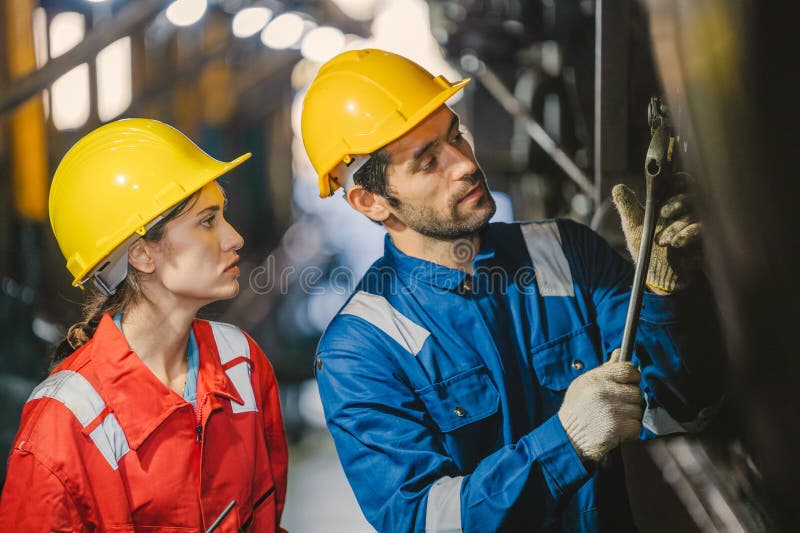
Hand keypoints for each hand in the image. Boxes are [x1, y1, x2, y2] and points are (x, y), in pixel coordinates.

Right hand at [557, 349, 642, 461]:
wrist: (568, 438)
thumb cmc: (576, 410)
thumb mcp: (583, 384)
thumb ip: (604, 369)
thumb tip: (618, 353)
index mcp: (596, 378)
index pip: (628, 369)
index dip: (632, 377)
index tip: (629, 383)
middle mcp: (605, 392)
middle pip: (636, 391)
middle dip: (629, 400)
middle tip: (616, 406)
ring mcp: (613, 410)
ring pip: (638, 410)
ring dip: (629, 416)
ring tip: (612, 419)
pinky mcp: (619, 427)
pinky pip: (636, 426)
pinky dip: (629, 430)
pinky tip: (615, 430)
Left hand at [612, 173, 702, 292]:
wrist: (657, 275)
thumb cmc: (647, 248)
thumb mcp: (633, 227)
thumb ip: (628, 207)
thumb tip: (617, 188)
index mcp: (671, 203)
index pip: (682, 182)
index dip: (677, 181)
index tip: (667, 187)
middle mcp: (687, 211)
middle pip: (693, 194)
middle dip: (678, 201)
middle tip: (663, 213)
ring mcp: (697, 225)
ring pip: (695, 214)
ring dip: (677, 226)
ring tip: (661, 241)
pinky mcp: (705, 240)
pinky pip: (702, 231)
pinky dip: (687, 235)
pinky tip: (676, 244)